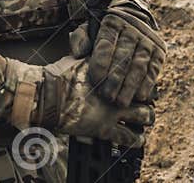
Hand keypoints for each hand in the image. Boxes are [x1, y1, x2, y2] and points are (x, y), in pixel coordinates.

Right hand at [39, 56, 153, 146]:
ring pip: (144, 116)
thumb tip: (96, 54)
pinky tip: (138, 139)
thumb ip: (93, 60)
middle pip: (146, 93)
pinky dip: (136, 140)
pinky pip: (129, 138)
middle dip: (148, 97)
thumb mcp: (77, 60)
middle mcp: (114, 90)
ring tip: (146, 119)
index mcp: (110, 72)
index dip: (140, 78)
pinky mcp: (104, 129)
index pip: (135, 73)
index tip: (140, 81)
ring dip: (146, 117)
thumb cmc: (56, 77)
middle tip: (146, 100)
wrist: (45, 96)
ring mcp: (111, 110)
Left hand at [69, 7, 165, 106]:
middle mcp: (132, 27)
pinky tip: (139, 97)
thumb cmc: (104, 34)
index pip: (106, 44)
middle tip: (108, 97)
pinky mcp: (160, 50)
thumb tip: (78, 53)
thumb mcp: (88, 30)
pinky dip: (146, 84)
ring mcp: (148, 39)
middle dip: (115, 79)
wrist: (132, 24)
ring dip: (130, 86)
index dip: (101, 64)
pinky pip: (153, 69)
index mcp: (112, 22)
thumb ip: (80, 40)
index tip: (96, 81)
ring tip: (121, 102)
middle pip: (123, 56)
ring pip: (139, 65)